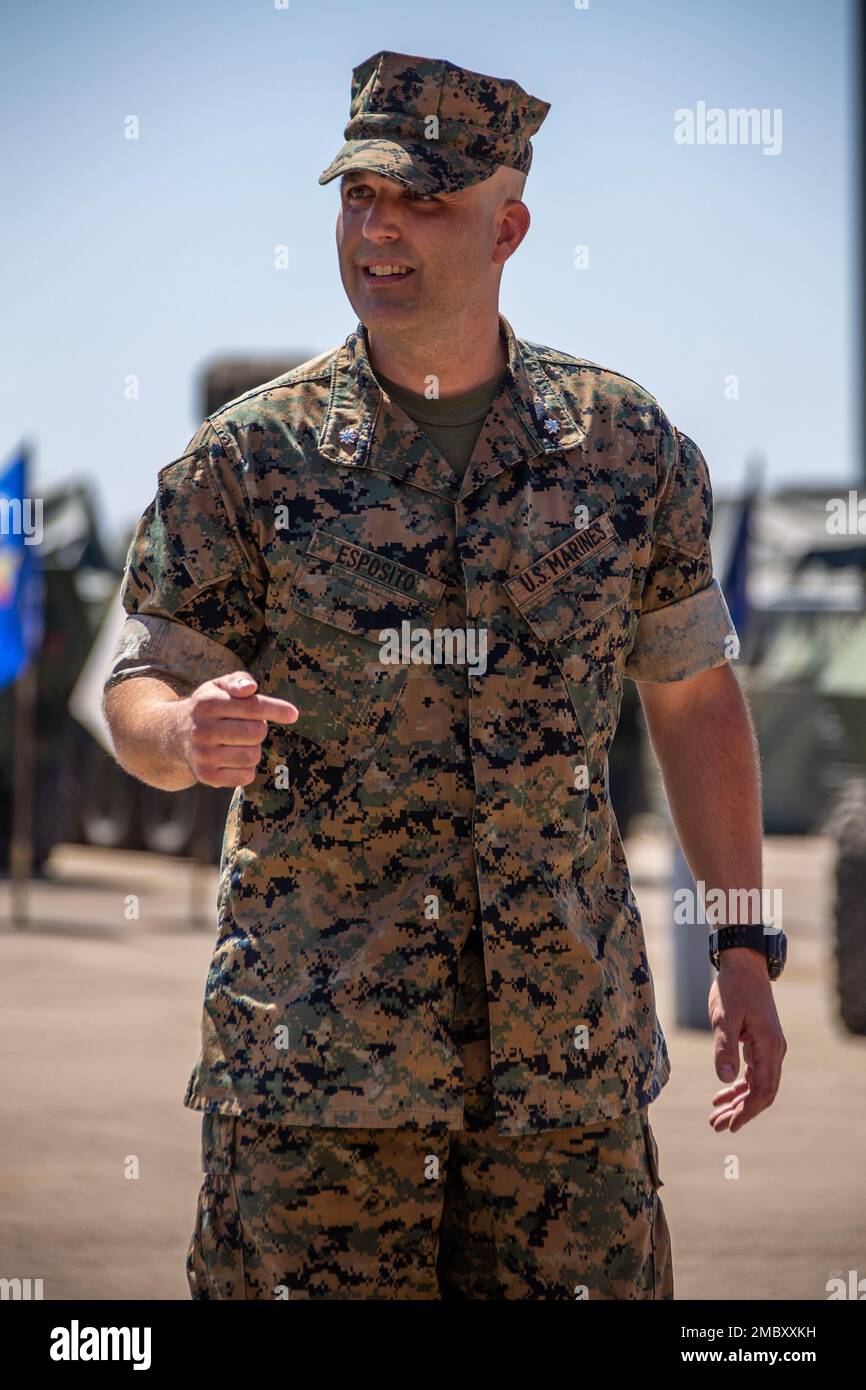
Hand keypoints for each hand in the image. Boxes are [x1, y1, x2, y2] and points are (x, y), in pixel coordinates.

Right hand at [179, 671, 297, 787]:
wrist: (175, 734)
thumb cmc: (209, 706)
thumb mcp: (218, 685)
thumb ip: (238, 680)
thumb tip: (250, 688)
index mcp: (206, 703)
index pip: (252, 707)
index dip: (276, 710)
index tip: (293, 714)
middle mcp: (201, 730)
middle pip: (256, 733)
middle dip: (259, 728)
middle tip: (247, 726)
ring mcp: (202, 755)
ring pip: (252, 756)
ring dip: (254, 749)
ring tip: (239, 742)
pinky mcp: (206, 776)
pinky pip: (246, 776)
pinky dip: (247, 768)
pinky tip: (234, 758)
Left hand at [707, 949, 786, 1131]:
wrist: (744, 965)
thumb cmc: (733, 988)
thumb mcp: (724, 1017)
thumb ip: (725, 1048)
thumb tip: (725, 1080)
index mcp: (769, 1046)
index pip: (762, 1089)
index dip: (747, 1110)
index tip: (730, 1125)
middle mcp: (775, 1050)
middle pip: (762, 1092)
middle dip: (740, 1112)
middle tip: (717, 1126)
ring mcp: (769, 1047)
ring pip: (757, 1084)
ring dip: (738, 1101)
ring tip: (716, 1116)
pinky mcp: (760, 1042)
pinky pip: (754, 1072)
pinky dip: (739, 1085)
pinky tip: (722, 1094)